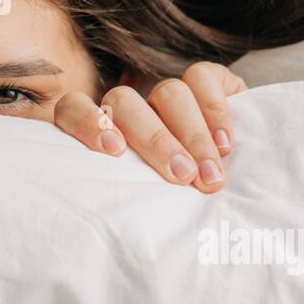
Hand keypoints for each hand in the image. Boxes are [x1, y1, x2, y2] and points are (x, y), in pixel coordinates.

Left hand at [53, 62, 245, 193]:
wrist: (229, 189)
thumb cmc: (170, 204)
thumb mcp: (141, 202)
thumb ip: (124, 198)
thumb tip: (115, 225)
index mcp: (102, 130)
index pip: (74, 108)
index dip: (87, 122)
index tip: (113, 151)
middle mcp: (132, 106)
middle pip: (127, 102)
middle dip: (155, 140)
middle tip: (182, 177)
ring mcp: (168, 93)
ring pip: (169, 91)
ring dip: (191, 134)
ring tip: (209, 175)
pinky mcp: (209, 81)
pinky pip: (204, 78)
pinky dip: (215, 109)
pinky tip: (225, 144)